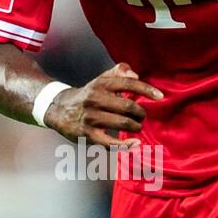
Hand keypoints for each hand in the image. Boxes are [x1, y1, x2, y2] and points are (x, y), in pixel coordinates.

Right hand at [44, 62, 163, 147]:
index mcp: (100, 84)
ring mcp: (91, 118)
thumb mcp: (100, 79)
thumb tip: (136, 75)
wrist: (58, 109)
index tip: (160, 97)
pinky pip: (111, 143)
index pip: (128, 83)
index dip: (146, 89)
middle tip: (142, 116)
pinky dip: (126, 145)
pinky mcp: (88, 134)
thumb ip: (119, 72)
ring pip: (123, 123)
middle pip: (128, 106)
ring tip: (136, 126)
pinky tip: (135, 144)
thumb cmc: (87, 94)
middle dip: (140, 113)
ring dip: (136, 126)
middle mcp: (95, 99)